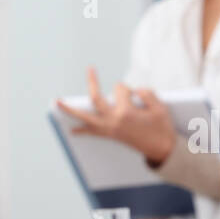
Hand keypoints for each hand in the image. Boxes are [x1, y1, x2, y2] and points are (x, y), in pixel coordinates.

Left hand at [56, 67, 176, 165]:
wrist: (161, 149)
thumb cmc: (161, 127)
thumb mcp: (159, 107)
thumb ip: (146, 94)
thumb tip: (134, 91)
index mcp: (126, 112)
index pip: (121, 89)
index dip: (129, 89)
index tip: (138, 96)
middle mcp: (114, 120)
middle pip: (95, 98)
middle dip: (92, 82)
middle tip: (90, 69)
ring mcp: (110, 129)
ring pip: (86, 117)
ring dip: (71, 110)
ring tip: (58, 102)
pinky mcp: (111, 135)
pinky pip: (92, 133)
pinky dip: (82, 131)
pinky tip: (72, 130)